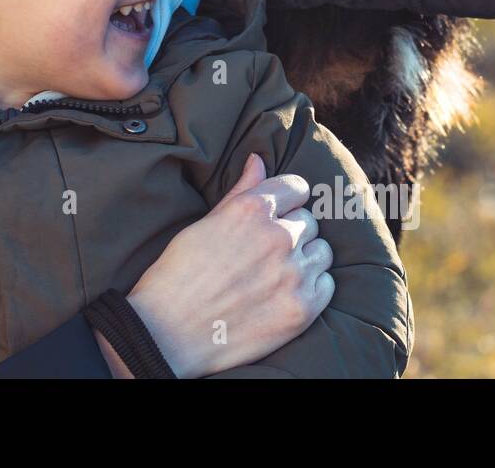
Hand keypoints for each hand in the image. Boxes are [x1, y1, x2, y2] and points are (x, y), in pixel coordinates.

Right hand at [113, 154, 333, 377]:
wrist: (167, 333)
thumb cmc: (178, 274)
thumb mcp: (204, 223)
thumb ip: (240, 191)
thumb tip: (258, 160)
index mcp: (251, 210)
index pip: (297, 187)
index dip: (288, 199)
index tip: (280, 212)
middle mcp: (278, 236)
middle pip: (309, 220)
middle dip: (293, 232)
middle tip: (266, 252)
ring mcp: (293, 274)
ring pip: (322, 252)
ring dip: (305, 259)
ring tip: (276, 274)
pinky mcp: (302, 309)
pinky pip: (326, 285)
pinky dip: (312, 287)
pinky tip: (285, 294)